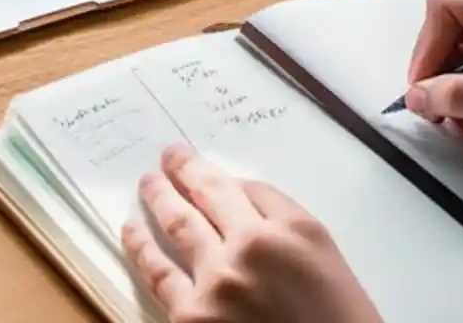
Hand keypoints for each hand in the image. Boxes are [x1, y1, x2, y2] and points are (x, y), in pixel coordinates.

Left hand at [122, 144, 380, 322]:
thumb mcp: (331, 267)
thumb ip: (288, 230)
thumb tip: (245, 207)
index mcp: (296, 232)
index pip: (252, 189)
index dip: (226, 177)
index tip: (208, 167)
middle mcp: (254, 247)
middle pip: (209, 194)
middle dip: (184, 170)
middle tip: (169, 156)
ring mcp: (219, 281)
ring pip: (177, 223)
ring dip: (158, 197)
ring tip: (147, 183)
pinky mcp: (192, 316)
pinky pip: (158, 272)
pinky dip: (141, 245)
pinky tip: (132, 230)